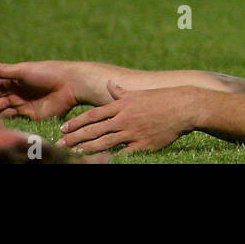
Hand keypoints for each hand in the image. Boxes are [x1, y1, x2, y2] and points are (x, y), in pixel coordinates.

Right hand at [0, 56, 81, 120]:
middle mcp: (17, 92)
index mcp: (14, 80)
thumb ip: (3, 70)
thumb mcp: (24, 70)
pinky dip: (3, 122)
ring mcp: (24, 104)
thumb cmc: (49, 72)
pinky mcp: (33, 115)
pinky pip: (15, 119)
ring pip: (2, 112)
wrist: (72, 84)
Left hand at [56, 81, 192, 154]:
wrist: (184, 107)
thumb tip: (109, 83)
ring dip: (87, 149)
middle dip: (75, 138)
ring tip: (74, 154)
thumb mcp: (139, 93)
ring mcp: (133, 132)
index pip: (93, 115)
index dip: (76, 123)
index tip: (63, 129)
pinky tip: (102, 160)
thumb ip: (121, 91)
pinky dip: (112, 157)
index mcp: (122, 105)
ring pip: (105, 142)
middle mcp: (124, 118)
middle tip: (60, 144)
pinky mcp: (143, 144)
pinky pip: (124, 153)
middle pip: (94, 130)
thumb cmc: (162, 99)